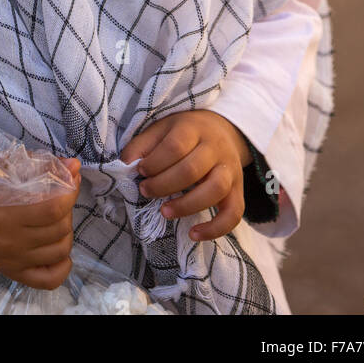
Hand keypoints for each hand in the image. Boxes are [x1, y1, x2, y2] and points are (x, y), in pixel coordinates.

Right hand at [0, 157, 81, 288]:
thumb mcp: (6, 168)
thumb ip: (41, 165)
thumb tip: (74, 165)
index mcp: (6, 216)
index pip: (53, 210)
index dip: (70, 194)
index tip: (72, 180)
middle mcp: (11, 244)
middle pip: (59, 229)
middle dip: (68, 210)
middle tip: (60, 199)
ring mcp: (14, 262)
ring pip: (60, 251)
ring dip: (66, 232)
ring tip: (58, 220)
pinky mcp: (15, 274)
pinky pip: (50, 280)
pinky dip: (63, 266)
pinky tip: (59, 248)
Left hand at [120, 111, 251, 241]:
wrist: (222, 130)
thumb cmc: (185, 132)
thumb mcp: (162, 128)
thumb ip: (143, 144)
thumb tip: (125, 164)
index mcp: (194, 128)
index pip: (175, 146)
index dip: (155, 162)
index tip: (140, 171)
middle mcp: (215, 148)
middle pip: (193, 169)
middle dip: (164, 184)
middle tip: (145, 191)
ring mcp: (230, 170)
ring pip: (215, 189)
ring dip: (187, 205)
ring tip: (164, 212)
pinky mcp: (238, 191)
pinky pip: (234, 213)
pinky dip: (216, 228)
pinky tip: (194, 234)